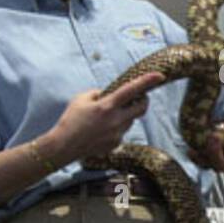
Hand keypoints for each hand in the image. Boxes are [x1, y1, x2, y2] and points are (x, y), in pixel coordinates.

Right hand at [50, 71, 164, 157]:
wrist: (64, 146)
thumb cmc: (70, 120)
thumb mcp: (80, 99)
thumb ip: (99, 93)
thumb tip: (110, 94)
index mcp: (107, 106)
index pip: (131, 90)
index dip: (147, 81)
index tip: (159, 75)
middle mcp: (116, 120)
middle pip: (142, 108)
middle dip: (143, 101)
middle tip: (137, 98)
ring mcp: (117, 134)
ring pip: (130, 120)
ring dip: (125, 115)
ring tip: (105, 118)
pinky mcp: (116, 144)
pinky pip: (122, 132)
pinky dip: (115, 128)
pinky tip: (100, 131)